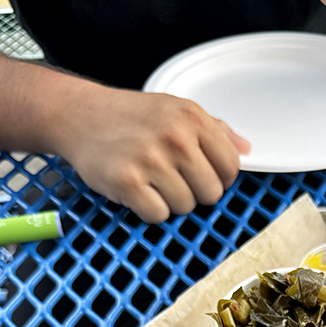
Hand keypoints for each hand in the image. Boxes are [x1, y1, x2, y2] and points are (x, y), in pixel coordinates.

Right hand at [54, 86, 250, 222]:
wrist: (79, 114)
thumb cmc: (130, 117)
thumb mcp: (175, 110)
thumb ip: (214, 131)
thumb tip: (246, 149)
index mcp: (192, 117)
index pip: (231, 167)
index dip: (218, 178)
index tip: (200, 174)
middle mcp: (175, 136)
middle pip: (211, 193)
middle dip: (195, 193)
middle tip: (171, 178)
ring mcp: (151, 160)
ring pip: (185, 207)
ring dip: (170, 202)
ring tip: (151, 181)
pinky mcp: (128, 182)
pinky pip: (158, 215)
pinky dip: (149, 210)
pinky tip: (138, 191)